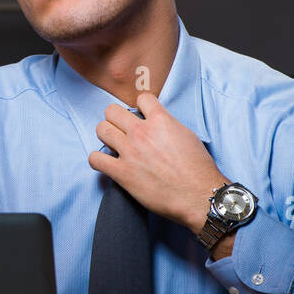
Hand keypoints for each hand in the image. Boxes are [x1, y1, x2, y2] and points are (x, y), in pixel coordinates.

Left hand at [87, 92, 226, 231]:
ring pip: (101, 129)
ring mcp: (129, 151)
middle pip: (111, 111)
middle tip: (121, 130)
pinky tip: (106, 163)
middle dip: (115, 119)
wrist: (198, 195)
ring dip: (106, 136)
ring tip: (114, 145)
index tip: (140, 117)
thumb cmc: (198, 169)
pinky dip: (97, 160)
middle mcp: (142, 132)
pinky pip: (94, 159)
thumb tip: (156, 123)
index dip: (140, 107)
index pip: (141, 98)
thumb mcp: (187, 136)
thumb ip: (167, 125)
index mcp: (161, 121)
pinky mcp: (121, 172)